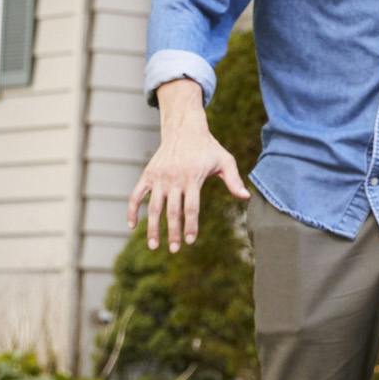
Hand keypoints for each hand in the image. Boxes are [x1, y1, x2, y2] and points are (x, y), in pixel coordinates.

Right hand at [126, 128, 246, 252]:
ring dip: (152, 228)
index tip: (191, 241)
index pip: (191, 207)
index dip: (190, 225)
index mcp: (192, 177)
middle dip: (173, 233)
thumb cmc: (208, 148)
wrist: (185, 129)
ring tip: (154, 246)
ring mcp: (159, 177)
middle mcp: (174, 178)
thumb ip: (234, 180)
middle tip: (175, 250)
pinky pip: (136, 195)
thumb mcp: (225, 160)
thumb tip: (246, 197)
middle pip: (172, 211)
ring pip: (153, 207)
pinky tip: (132, 226)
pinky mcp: (148, 175)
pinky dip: (132, 210)